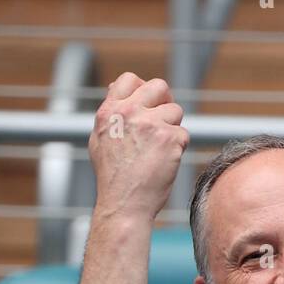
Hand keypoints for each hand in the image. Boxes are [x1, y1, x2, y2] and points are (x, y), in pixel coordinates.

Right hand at [88, 72, 188, 223]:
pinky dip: (179, 148)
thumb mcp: (99, 139)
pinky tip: (166, 162)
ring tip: (162, 149)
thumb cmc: (112, 178)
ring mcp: (151, 124)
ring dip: (173, 128)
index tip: (149, 102)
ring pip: (175, 111)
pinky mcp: (170, 139)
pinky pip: (184, 134)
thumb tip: (114, 88)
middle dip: (166, 101)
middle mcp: (130, 112)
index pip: (130, 79)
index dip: (143, 87)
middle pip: (159, 87)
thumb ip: (109, 113)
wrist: (124, 204)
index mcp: (110, 110)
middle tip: (166, 120)